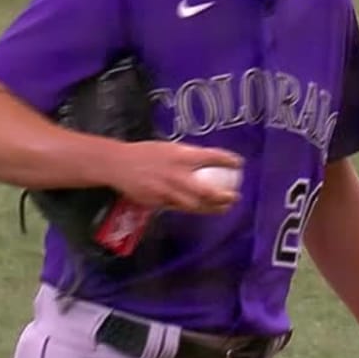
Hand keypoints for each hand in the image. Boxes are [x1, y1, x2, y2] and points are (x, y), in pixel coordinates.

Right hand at [104, 141, 242, 214]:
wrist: (119, 164)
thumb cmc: (146, 153)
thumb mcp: (170, 148)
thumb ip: (188, 156)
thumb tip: (208, 160)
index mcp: (181, 156)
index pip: (211, 157)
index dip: (228, 161)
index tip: (239, 164)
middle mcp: (177, 175)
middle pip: (207, 191)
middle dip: (224, 196)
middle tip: (235, 196)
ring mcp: (168, 191)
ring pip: (195, 205)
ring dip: (213, 208)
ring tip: (224, 207)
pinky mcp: (159, 203)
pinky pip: (180, 208)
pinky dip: (194, 209)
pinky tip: (203, 209)